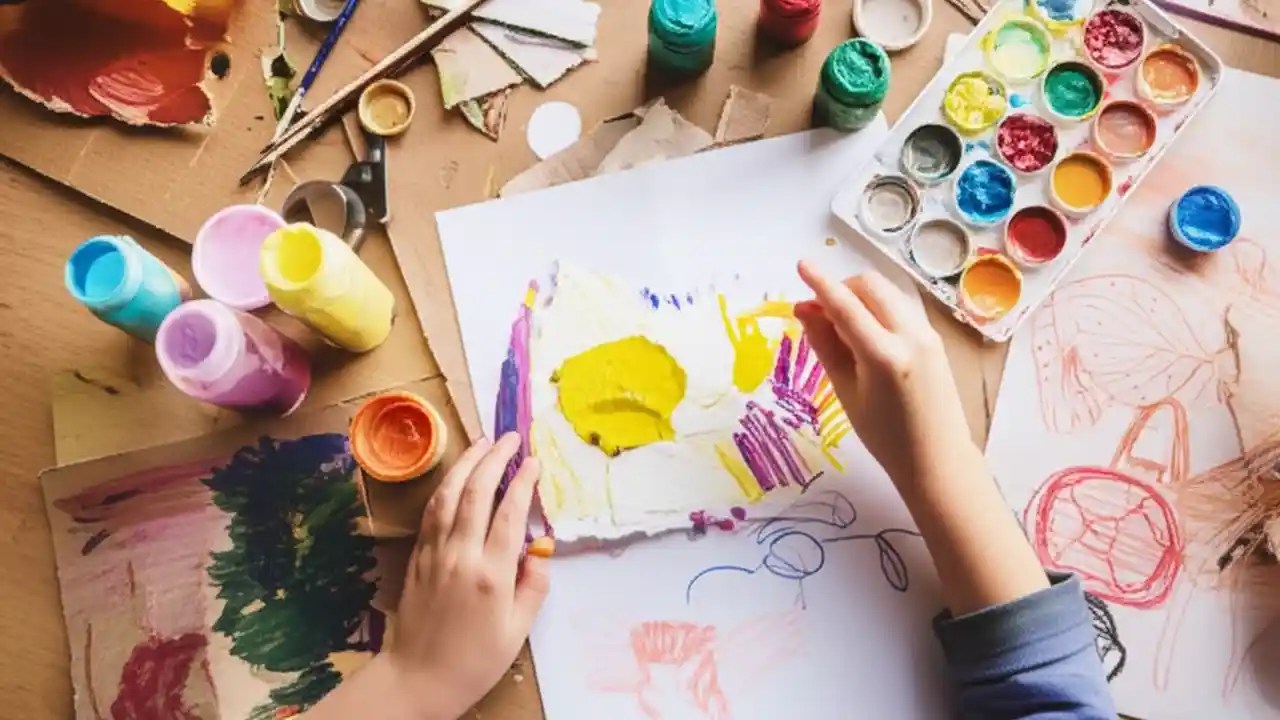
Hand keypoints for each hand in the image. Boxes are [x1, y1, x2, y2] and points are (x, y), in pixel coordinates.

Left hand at [310, 433, 548, 719]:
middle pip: (477, 492)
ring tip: (482, 442)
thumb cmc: (475, 660)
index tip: (534, 461)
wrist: (417, 679)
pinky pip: (432, 511)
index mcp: (491, 573)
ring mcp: (434, 552)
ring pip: (449, 495)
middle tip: (510, 436)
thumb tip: (540, 548)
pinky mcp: (417, 557)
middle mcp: (460, 555)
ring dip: (466, 463)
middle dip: (495, 458)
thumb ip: (534, 585)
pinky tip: (456, 476)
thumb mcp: (518, 629)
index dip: (523, 481)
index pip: (510, 512)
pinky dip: (446, 487)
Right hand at [794, 261, 974, 486]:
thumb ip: (825, 346)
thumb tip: (804, 310)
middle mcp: (909, 336)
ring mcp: (927, 334)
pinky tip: (865, 334)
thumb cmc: (884, 437)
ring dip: (860, 297)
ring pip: (886, 292)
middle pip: (870, 285)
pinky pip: (900, 307)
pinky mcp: (934, 337)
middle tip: (820, 315)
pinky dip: (877, 308)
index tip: (802, 265)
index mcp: (883, 355)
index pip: (845, 305)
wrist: (938, 459)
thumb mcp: (846, 393)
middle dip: (841, 289)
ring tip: (841, 328)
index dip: (820, 284)